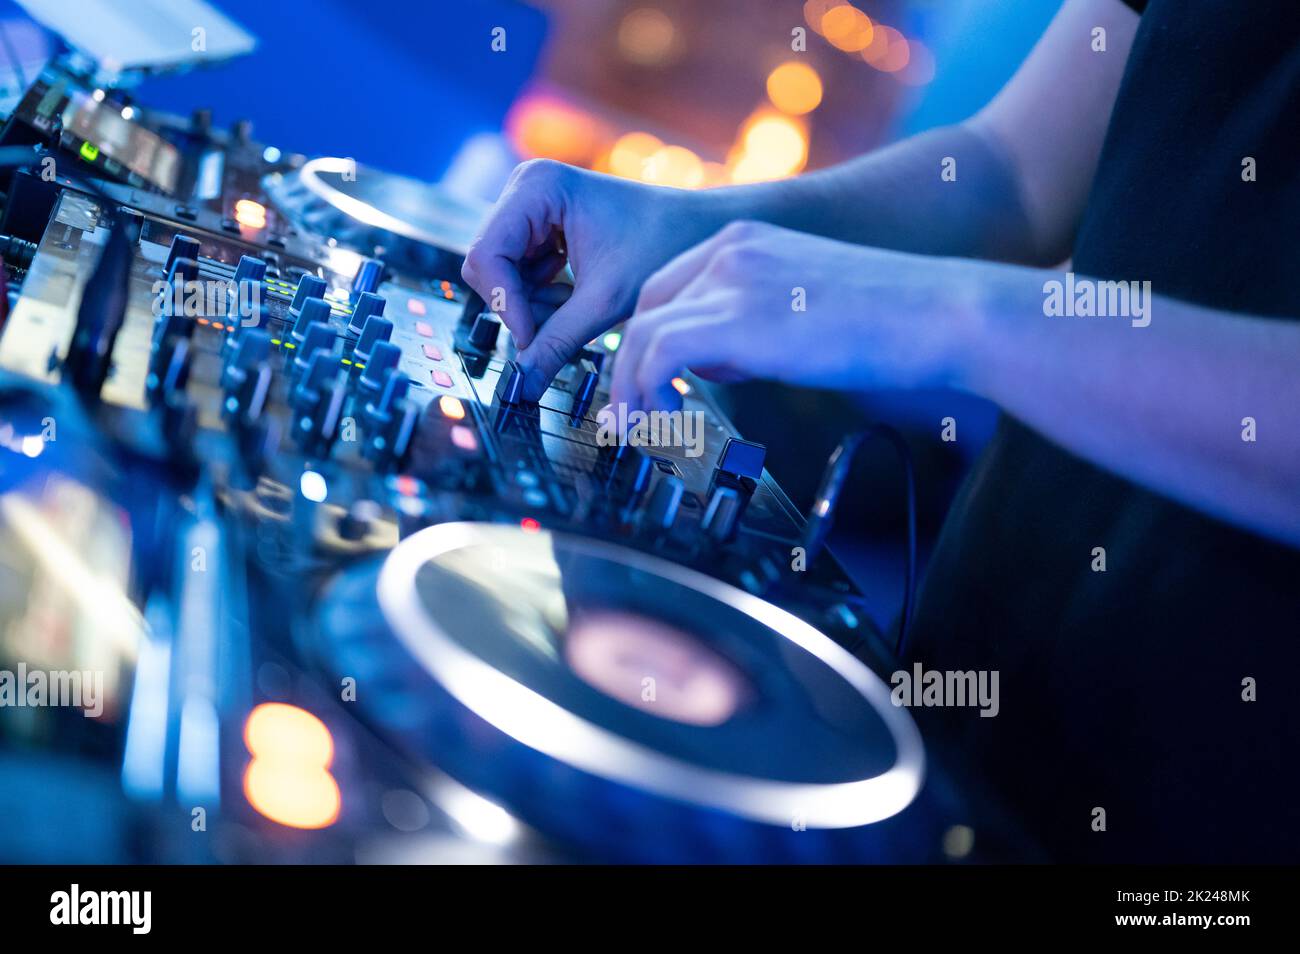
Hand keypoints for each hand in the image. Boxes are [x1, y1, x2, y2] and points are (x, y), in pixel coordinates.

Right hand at [461, 159, 730, 398]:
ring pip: (502, 275)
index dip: (506, 304)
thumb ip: (557, 344)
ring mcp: (530, 207)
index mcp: (537, 187)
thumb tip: (521, 387)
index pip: (488, 256)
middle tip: (554, 329)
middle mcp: (526, 188)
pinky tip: (574, 297)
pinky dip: (541, 297)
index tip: (532, 340)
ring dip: (533, 305)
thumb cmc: (661, 247)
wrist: (695, 231)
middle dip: (519, 305)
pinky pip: (518, 274)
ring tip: (575, 308)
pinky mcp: (539, 227)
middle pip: (488, 265)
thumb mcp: (604, 302)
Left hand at [610, 220, 988, 411]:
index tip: (644, 386)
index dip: (648, 342)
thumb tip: (709, 364)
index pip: (667, 288)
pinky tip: (660, 421)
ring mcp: (732, 280)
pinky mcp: (739, 317)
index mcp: (745, 242)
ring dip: (630, 389)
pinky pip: (658, 353)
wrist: (937, 312)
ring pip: (642, 333)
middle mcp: (731, 251)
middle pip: (646, 307)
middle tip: (628, 415)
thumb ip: (747, 329)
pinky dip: (645, 391)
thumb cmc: (887, 322)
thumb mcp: (798, 314)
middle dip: (629, 367)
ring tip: (637, 430)